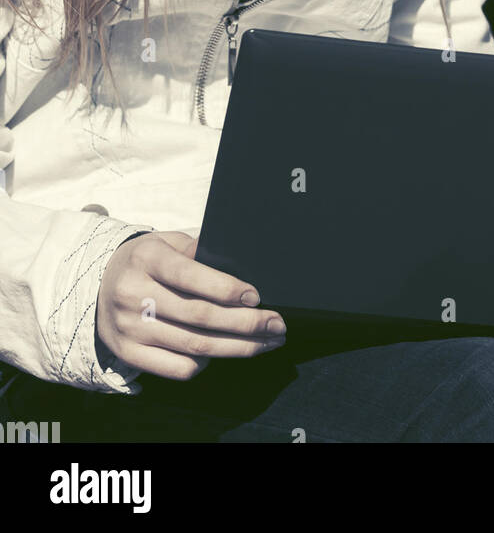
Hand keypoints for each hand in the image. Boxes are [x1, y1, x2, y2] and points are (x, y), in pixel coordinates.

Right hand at [96, 231, 287, 379]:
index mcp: (147, 258)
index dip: (227, 288)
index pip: (190, 275)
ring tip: (265, 342)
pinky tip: (222, 351)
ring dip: (237, 347)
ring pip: (194, 346)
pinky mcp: (128, 354)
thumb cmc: (147, 260)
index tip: (256, 296)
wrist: (99, 284)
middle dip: (246, 323)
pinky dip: (205, 363)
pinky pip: (177, 368)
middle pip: (200, 317)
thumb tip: (242, 266)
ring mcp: (129, 328)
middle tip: (277, 324)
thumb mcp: (167, 242)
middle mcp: (134, 294)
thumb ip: (199, 250)